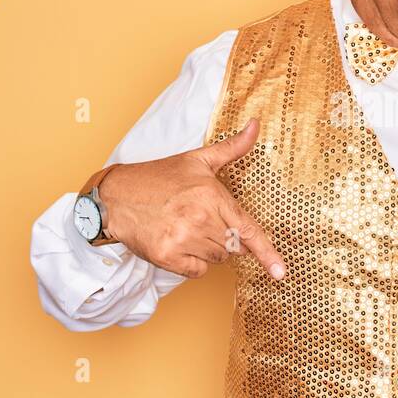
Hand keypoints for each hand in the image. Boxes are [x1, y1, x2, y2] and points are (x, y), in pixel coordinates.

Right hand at [97, 117, 285, 279]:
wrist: (116, 197)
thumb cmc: (159, 177)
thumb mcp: (197, 160)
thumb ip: (232, 148)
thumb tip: (256, 125)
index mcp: (212, 196)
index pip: (248, 230)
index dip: (267, 253)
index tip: (280, 272)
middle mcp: (200, 219)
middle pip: (233, 246)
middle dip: (225, 236)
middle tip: (203, 219)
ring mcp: (182, 239)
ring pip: (217, 259)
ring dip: (210, 249)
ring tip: (188, 228)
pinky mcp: (167, 257)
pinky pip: (197, 271)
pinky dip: (193, 263)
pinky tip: (180, 243)